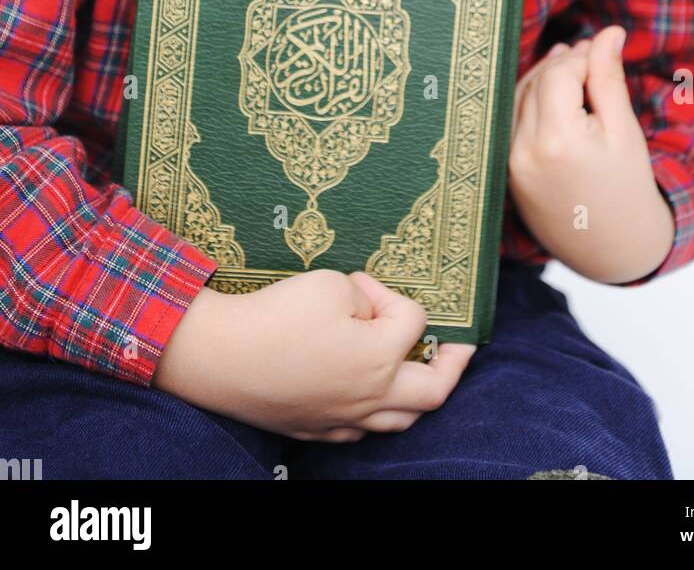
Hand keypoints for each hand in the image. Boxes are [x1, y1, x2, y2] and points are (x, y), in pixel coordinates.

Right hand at [154, 268, 476, 441]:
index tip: (363, 282)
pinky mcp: (315, 430)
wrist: (217, 356)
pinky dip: (375, 412)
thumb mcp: (329, 284)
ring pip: (400, 421)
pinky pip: (361, 431)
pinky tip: (368, 393)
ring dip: (416, 394)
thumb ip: (364, 297)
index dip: (392, 294)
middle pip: (434, 392)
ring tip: (416, 370)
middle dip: (452, 364)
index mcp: (379, 359)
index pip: (414, 322)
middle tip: (456, 344)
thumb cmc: (275, 316)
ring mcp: (342, 420)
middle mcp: (369, 397)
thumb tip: (369, 310)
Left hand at [508, 26, 674, 281]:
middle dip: (562, 64)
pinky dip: (530, 103)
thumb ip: (608, 79)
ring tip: (573, 68)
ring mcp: (511, 163)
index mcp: (558, 139)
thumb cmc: (626, 187)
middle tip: (591, 53)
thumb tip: (607, 33)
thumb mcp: (624, 130)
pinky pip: (513, 123)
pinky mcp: (506, 172)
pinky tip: (553, 96)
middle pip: (536, 82)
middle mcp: (525, 150)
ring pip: (519, 98)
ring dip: (543, 79)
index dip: (582, 55)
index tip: (604, 47)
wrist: (612, 247)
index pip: (558, 73)